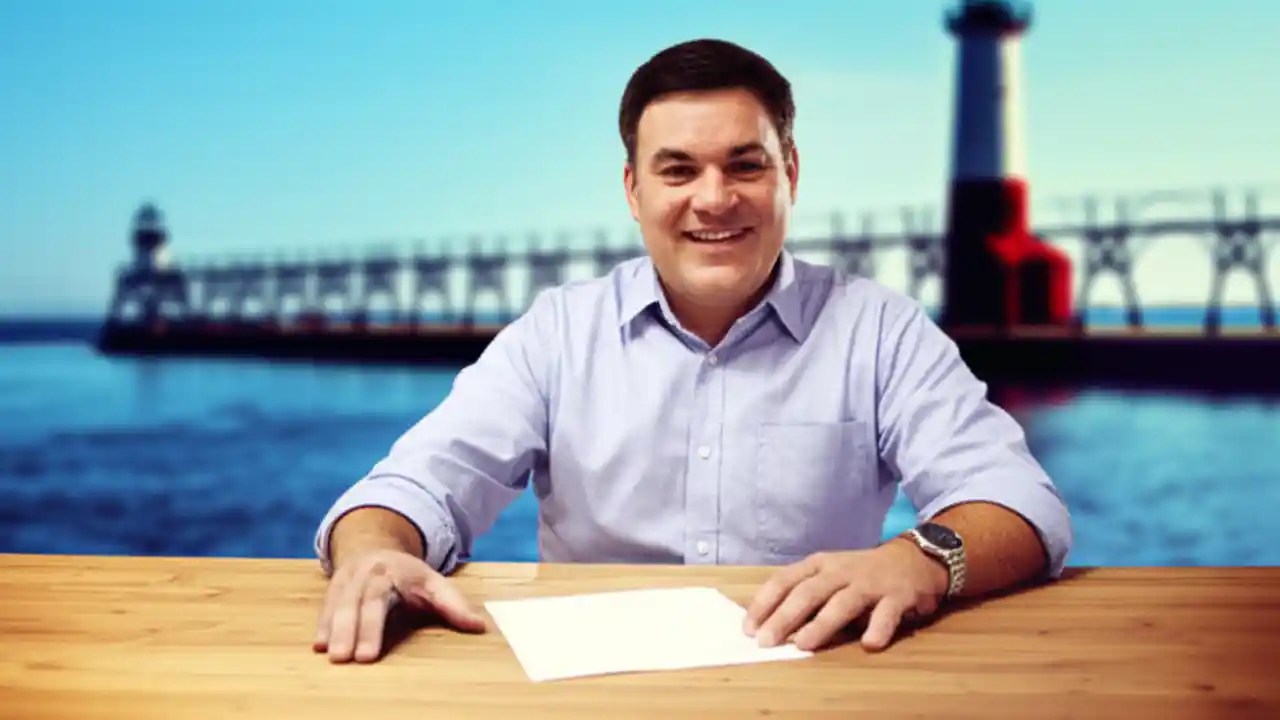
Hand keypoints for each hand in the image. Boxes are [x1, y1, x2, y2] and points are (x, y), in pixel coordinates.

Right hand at [313, 548, 486, 662]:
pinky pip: (325, 607)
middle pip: (355, 604)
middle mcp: (365, 574)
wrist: (374, 547)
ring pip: (336, 605)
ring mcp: (347, 580)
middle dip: (350, 632)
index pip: (380, 601)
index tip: (369, 656)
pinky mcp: (332, 588)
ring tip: (331, 656)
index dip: (373, 628)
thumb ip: (453, 605)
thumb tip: (479, 626)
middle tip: (347, 659)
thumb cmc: (408, 574)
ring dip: (332, 631)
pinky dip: (322, 625)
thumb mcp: (434, 583)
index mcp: (391, 573)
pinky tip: (318, 646)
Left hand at [743, 540, 948, 651]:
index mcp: (819, 564)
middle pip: (808, 593)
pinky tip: (870, 643)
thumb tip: (771, 625)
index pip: (784, 580)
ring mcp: (870, 582)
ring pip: (842, 603)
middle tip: (766, 642)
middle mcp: (841, 571)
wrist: (914, 558)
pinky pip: (886, 614)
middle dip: (784, 617)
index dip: (765, 604)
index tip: (749, 628)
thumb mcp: (829, 575)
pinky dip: (878, 628)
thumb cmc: (861, 572)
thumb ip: (805, 595)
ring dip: (821, 624)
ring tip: (803, 644)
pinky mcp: (898, 596)